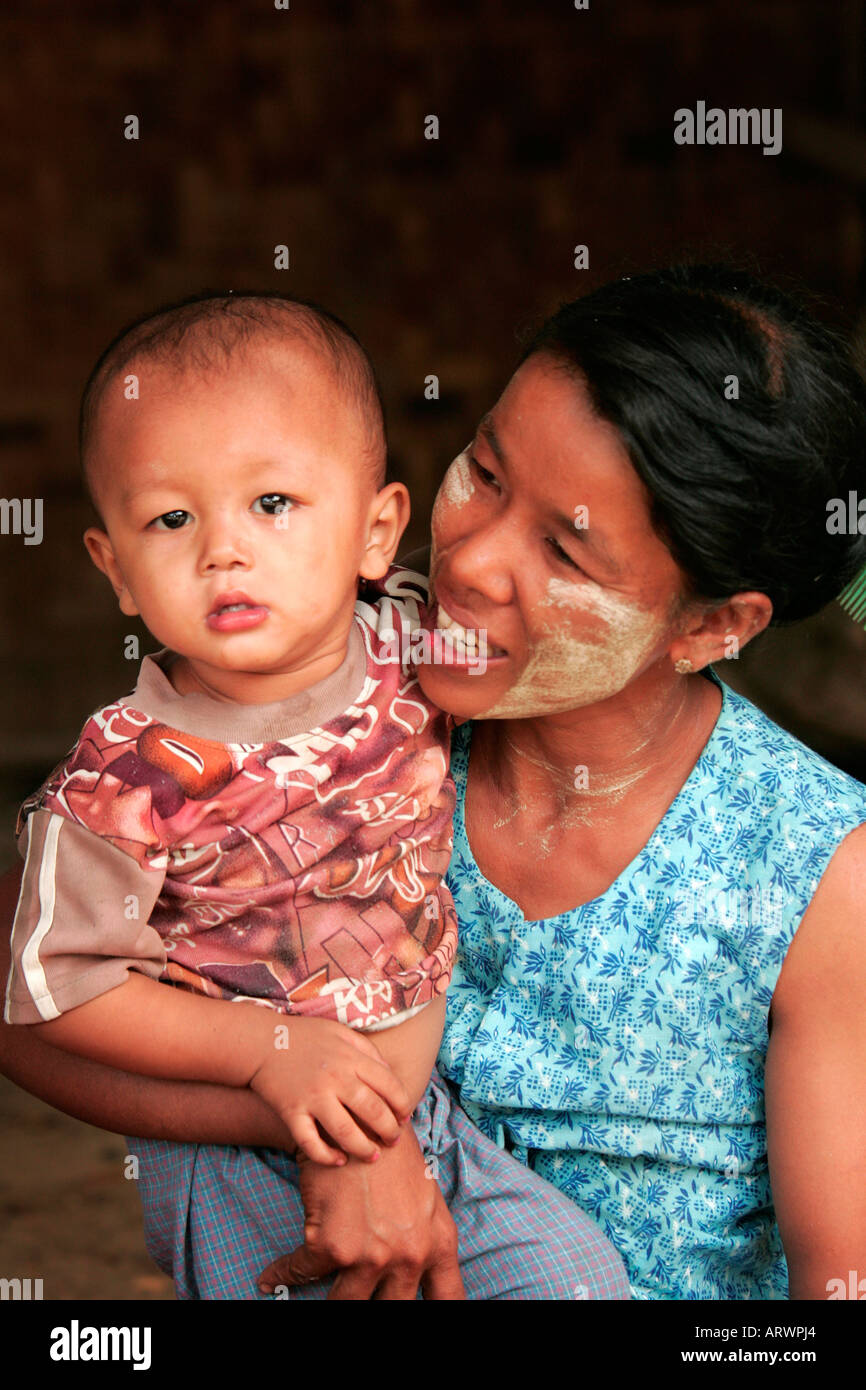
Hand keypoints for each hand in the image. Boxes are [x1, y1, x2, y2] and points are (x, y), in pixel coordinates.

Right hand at [248, 1017, 411, 1164]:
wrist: (261, 1041)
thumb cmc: (305, 1037)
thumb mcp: (341, 1033)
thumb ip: (367, 1051)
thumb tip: (390, 1073)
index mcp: (351, 1058)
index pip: (389, 1085)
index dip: (402, 1105)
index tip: (404, 1116)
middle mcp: (335, 1078)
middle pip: (373, 1111)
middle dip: (389, 1131)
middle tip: (393, 1141)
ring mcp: (312, 1097)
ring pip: (346, 1133)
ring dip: (363, 1149)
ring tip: (373, 1156)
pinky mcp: (291, 1112)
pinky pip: (310, 1143)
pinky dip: (326, 1156)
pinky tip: (338, 1160)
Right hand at [257, 1127, 464, 1299]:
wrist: (358, 1115)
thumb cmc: (393, 1150)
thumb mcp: (427, 1195)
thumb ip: (427, 1237)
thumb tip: (419, 1272)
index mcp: (438, 1243)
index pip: (449, 1297)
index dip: (439, 1312)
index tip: (425, 1315)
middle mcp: (409, 1255)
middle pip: (394, 1307)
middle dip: (377, 1305)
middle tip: (363, 1297)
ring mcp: (370, 1255)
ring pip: (347, 1303)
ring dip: (334, 1298)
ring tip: (325, 1294)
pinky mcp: (330, 1246)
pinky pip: (300, 1272)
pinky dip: (280, 1275)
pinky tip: (269, 1278)